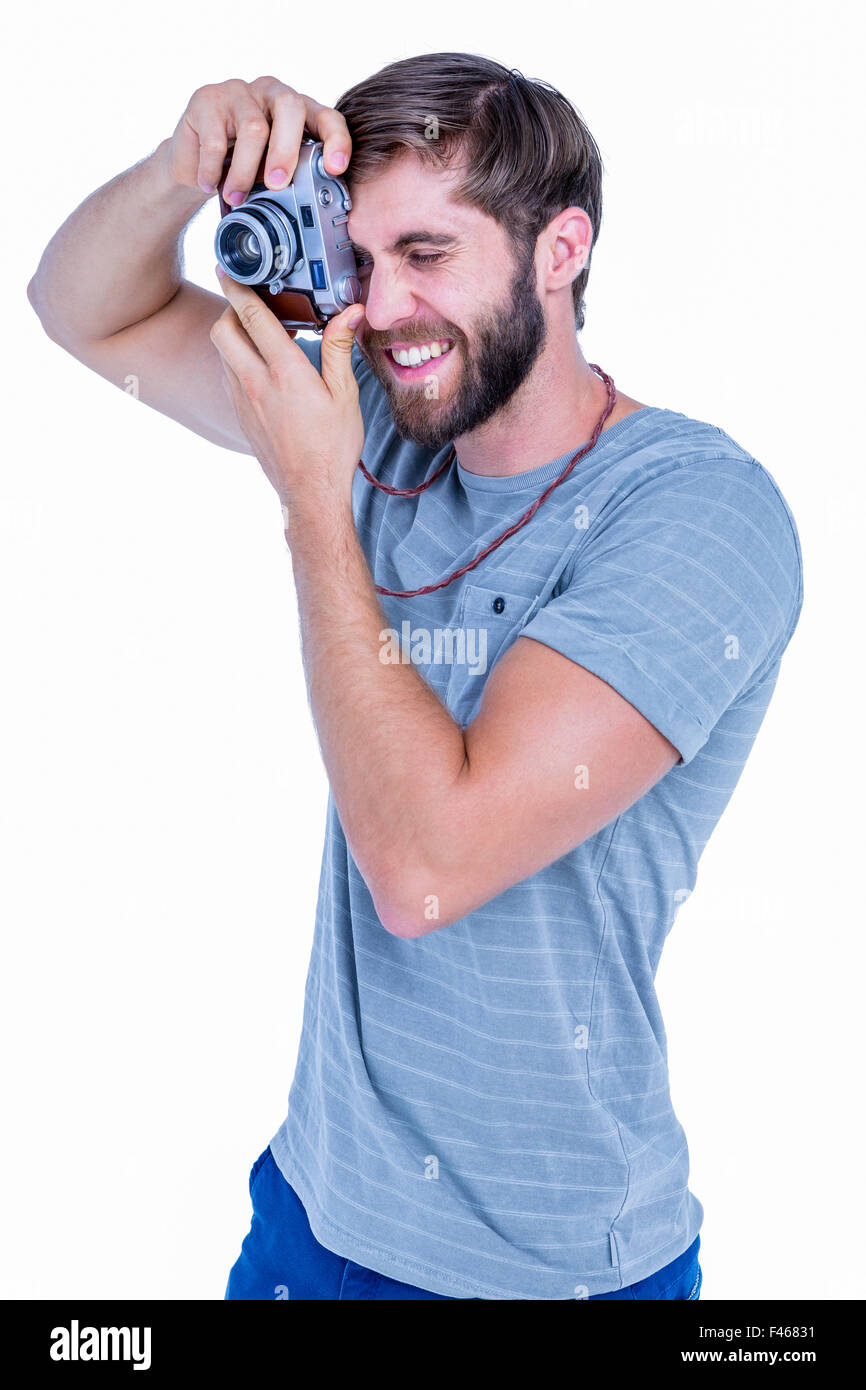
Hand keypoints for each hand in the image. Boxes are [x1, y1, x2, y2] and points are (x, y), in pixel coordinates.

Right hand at [165, 76, 351, 202]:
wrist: (192, 162)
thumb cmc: (240, 167)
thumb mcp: (271, 175)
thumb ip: (292, 179)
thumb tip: (313, 208)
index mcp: (297, 111)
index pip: (325, 116)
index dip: (336, 139)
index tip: (335, 168)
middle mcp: (271, 93)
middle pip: (290, 108)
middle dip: (288, 151)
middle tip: (278, 184)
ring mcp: (239, 92)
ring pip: (253, 128)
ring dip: (245, 172)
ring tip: (236, 198)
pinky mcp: (206, 99)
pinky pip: (215, 138)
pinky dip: (213, 170)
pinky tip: (209, 184)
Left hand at [210, 270, 365, 518]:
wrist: (309, 492)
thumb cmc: (332, 447)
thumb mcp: (345, 395)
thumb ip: (340, 348)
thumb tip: (350, 313)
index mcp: (285, 372)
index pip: (252, 317)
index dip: (238, 287)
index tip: (229, 268)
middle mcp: (256, 383)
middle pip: (222, 330)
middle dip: (229, 309)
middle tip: (248, 303)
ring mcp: (242, 400)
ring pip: (222, 353)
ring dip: (233, 336)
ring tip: (258, 334)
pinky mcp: (240, 415)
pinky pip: (228, 376)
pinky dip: (237, 361)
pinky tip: (261, 368)